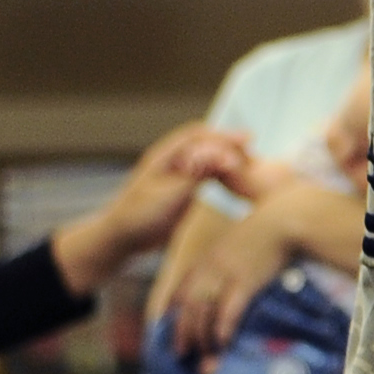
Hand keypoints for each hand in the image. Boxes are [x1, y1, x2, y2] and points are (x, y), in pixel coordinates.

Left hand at [49, 124, 250, 294]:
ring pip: (205, 157)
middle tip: (252, 148)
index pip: (199, 135)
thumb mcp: (171, 195)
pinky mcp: (179, 190)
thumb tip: (221, 153)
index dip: (224, 135)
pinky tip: (233, 178)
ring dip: (226, 156)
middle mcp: (170, 161)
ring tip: (248, 162)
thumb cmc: (140, 217)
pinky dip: (221, 171)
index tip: (248, 139)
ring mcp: (175, 175)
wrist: (121, 239)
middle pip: (204, 142)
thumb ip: (196, 173)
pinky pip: (204, 173)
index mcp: (165, 156)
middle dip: (228, 142)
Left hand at [168, 201, 293, 353]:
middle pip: (188, 305)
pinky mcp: (246, 281)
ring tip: (206, 353)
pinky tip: (223, 341)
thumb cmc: (265, 234)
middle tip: (182, 353)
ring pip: (204, 309)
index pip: (180, 291)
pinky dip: (223, 327)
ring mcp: (226, 274)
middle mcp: (210, 268)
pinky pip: (229, 308)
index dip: (172, 314)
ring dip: (202, 335)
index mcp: (206, 259)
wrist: (283, 220)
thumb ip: (227, 262)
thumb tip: (228, 283)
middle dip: (182, 332)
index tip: (172, 332)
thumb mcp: (237, 244)